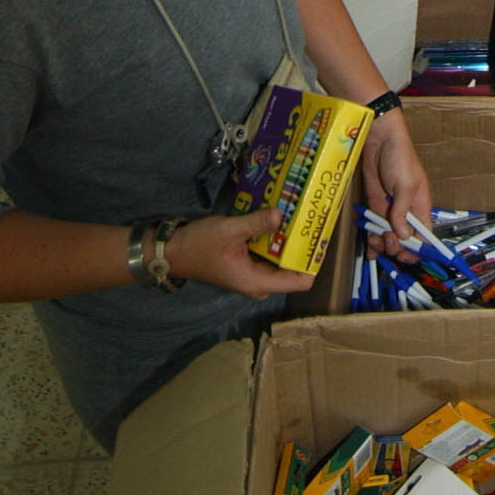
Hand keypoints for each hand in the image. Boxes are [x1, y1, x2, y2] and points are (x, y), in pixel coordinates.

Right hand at [164, 209, 313, 298]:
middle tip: (313, 217)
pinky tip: (280, 216)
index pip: (300, 281)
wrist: (173, 251)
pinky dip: (275, 236)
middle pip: (293, 267)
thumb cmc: (199, 245)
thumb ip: (255, 223)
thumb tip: (280, 214)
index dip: (313, 260)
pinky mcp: (248, 262)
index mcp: (259, 282)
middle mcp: (261, 282)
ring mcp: (255, 273)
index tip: (321, 236)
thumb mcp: (228, 231)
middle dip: (303, 244)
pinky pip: (270, 252)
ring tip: (301, 212)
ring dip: (289, 238)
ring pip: (282, 257)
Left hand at [359, 110, 431, 251]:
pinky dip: (373, 241)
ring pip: (389, 238)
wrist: (379, 141)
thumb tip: (404, 236)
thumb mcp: (405, 186)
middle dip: (396, 247)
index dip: (417, 249)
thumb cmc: (400, 159)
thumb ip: (403, 211)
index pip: (424, 236)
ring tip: (375, 241)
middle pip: (405, 242)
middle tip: (387, 241)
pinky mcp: (375, 207)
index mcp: (421, 208)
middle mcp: (407, 213)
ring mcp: (390, 211)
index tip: (406, 254)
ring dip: (382, 245)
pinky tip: (370, 251)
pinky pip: (376, 229)